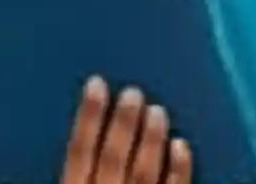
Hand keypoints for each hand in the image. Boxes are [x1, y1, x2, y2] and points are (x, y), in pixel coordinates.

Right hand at [60, 76, 192, 183]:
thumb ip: (74, 173)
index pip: (79, 151)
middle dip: (123, 122)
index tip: (96, 83)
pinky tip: (181, 145)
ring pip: (143, 171)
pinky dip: (178, 169)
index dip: (88, 115)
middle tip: (134, 93)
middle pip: (113, 156)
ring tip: (158, 110)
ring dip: (151, 139)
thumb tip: (76, 142)